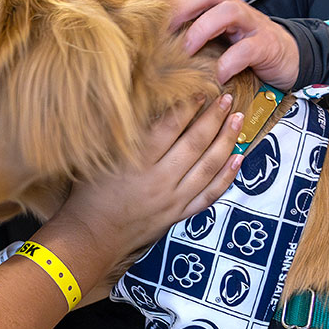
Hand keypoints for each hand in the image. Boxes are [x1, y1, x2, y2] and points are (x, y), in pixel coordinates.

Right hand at [57, 94, 242, 257]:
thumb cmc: (89, 195)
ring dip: (226, 141)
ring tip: (238, 121)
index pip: (170, 127)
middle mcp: (159, 180)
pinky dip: (226, 177)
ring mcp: (173, 199)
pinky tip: (237, 160)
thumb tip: (145, 106)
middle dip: (214, 118)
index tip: (200, 91)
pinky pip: (209, 195)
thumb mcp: (99, 158)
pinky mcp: (178, 214)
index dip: (188, 106)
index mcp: (138, 162)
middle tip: (228, 99)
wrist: (91, 237)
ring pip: (208, 167)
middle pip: (195, 144)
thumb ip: (123, 135)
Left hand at [160, 0, 300, 89]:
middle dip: (181, 7)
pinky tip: (218, 75)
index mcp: (215, 2)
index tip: (147, 7)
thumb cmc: (242, 46)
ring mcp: (250, 24)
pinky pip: (247, 48)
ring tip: (187, 51)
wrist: (287, 57)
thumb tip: (148, 37)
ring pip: (227, 11)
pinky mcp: (265, 45)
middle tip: (161, 31)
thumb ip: (188, 30)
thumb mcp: (213, 35)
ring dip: (202, 29)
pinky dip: (230, 61)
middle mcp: (232, 7)